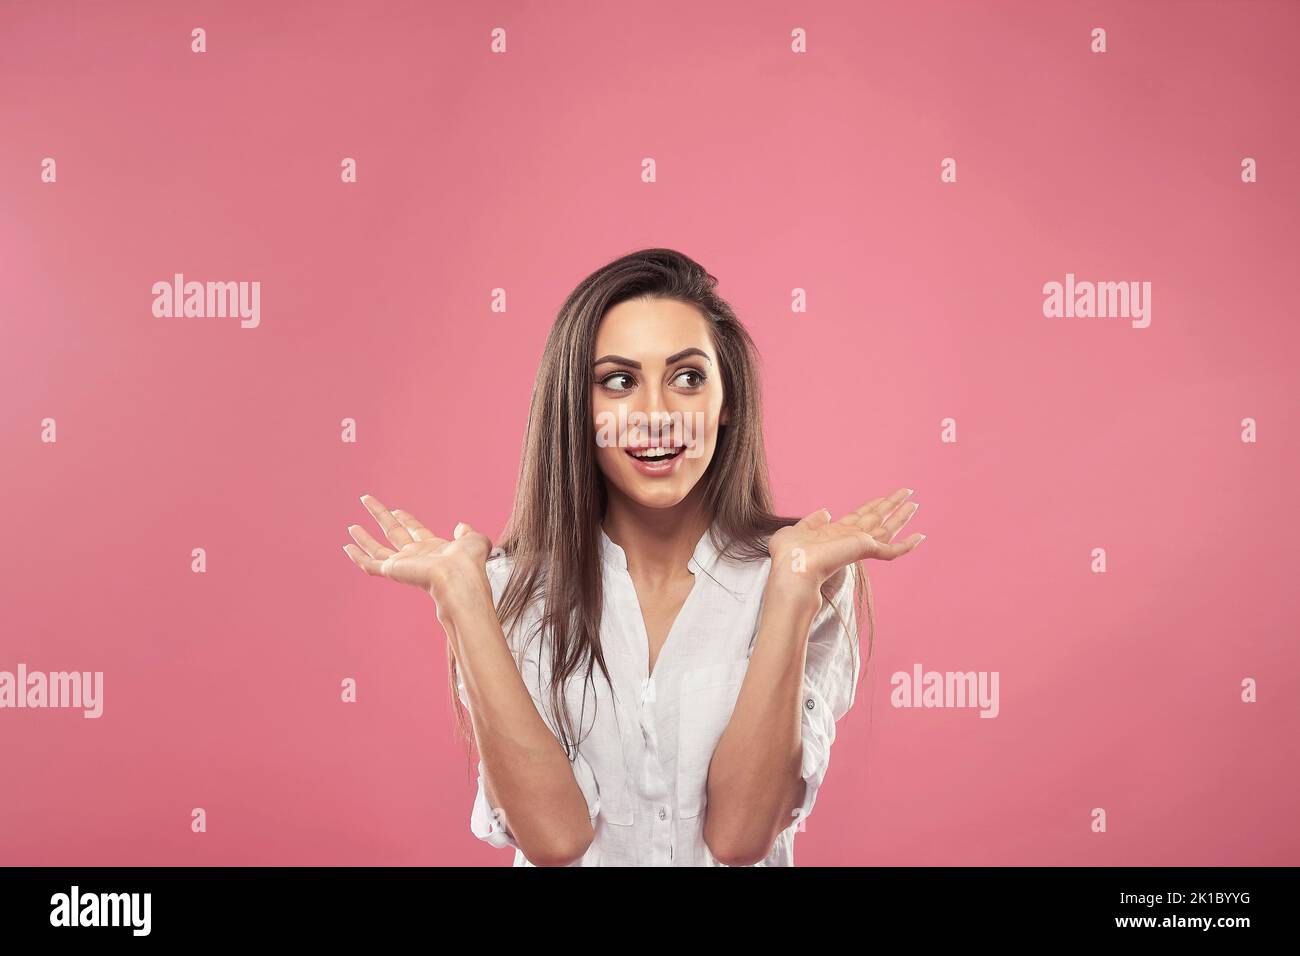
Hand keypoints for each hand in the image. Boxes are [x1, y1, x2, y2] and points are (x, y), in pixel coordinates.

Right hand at [342, 494, 492, 610]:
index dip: (406, 519)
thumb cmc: (470, 563)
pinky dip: (358, 556)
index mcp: (434, 548)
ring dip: (364, 537)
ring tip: (351, 526)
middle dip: (380, 515)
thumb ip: (468, 532)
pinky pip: (369, 564)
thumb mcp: (475, 540)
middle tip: (367, 500)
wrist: (459, 578)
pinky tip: (347, 547)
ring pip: (377, 549)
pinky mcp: (392, 571)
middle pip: (393, 532)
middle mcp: (416, 556)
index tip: (396, 510)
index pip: (415, 531)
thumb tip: (462, 525)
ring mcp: (403, 564)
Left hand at [768, 487, 924, 596]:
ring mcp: (860, 545)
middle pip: (877, 518)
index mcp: (835, 533)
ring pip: (887, 529)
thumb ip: (812, 520)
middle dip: (892, 505)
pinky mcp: (866, 551)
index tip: (883, 497)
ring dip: (902, 516)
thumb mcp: (797, 530)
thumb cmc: (789, 555)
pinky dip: (907, 545)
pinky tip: (920, 536)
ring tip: (915, 504)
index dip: (872, 505)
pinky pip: (892, 550)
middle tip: (908, 493)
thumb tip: (826, 511)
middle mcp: (850, 539)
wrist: (794, 569)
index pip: (859, 517)